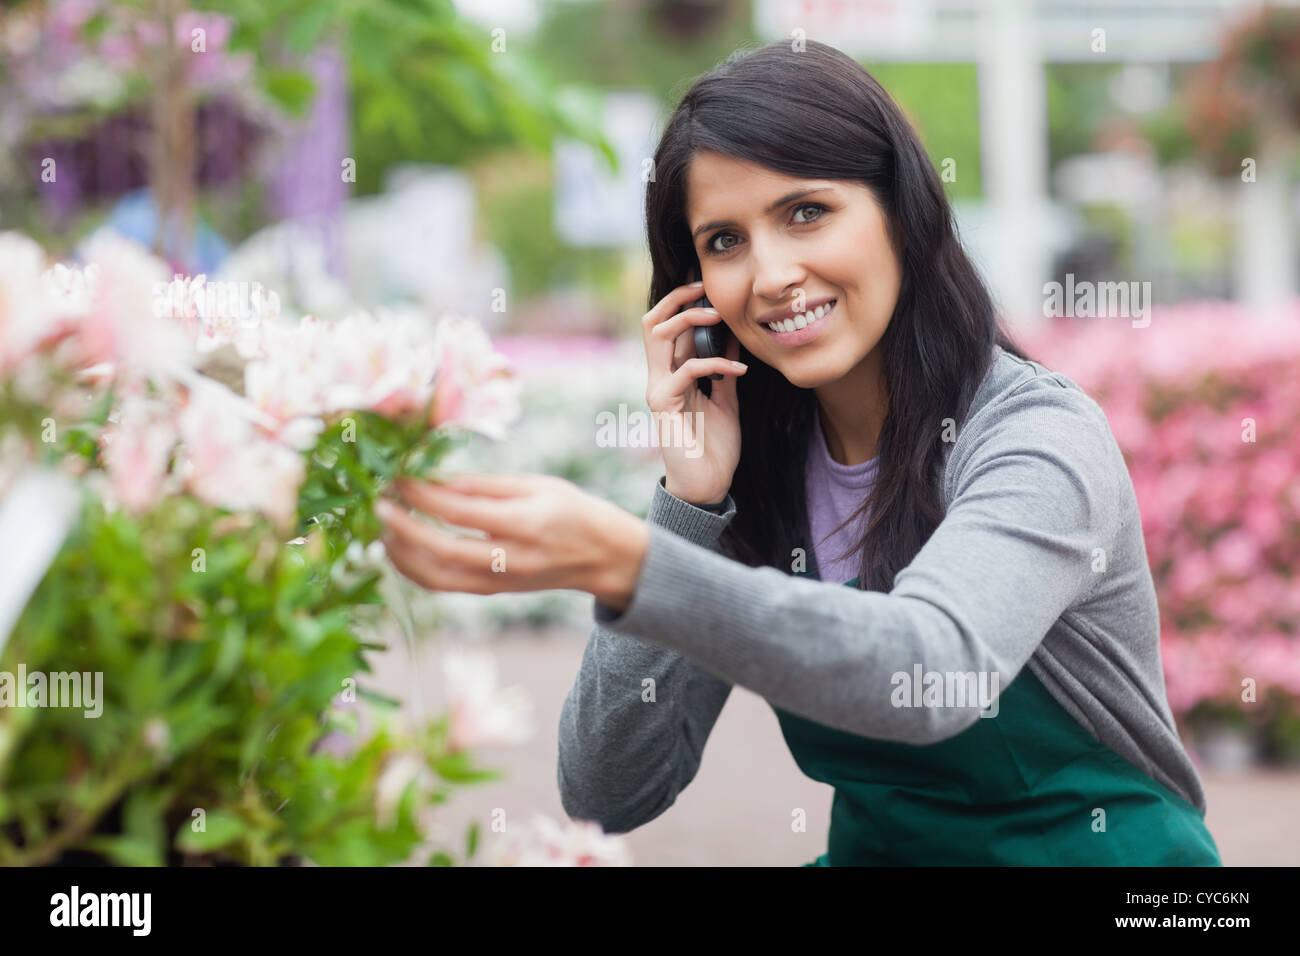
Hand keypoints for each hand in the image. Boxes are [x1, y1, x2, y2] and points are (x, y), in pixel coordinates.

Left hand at [375, 472, 649, 611]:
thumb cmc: (572, 511)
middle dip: (403, 527)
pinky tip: (402, 548)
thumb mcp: (537, 485)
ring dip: (402, 555)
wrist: (603, 557)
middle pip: (441, 550)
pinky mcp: (492, 591)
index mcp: (525, 524)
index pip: (460, 511)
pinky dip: (416, 569)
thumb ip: (486, 484)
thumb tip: (436, 480)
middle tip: (379, 504)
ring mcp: (500, 581)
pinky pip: (444, 585)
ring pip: (436, 578)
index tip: (397, 478)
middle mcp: (511, 559)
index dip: (422, 494)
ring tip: (383, 528)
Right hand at [643, 277, 745, 503]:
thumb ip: (724, 371)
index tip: (708, 284)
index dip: (684, 299)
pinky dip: (714, 364)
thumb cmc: (713, 446)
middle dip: (678, 298)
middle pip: (654, 320)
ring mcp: (658, 389)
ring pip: (657, 335)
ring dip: (688, 319)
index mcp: (674, 372)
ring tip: (717, 317)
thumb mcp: (726, 400)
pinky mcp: (663, 405)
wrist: (707, 485)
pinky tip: (738, 370)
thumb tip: (734, 338)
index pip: (670, 325)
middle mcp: (660, 377)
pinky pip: (685, 371)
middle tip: (706, 290)